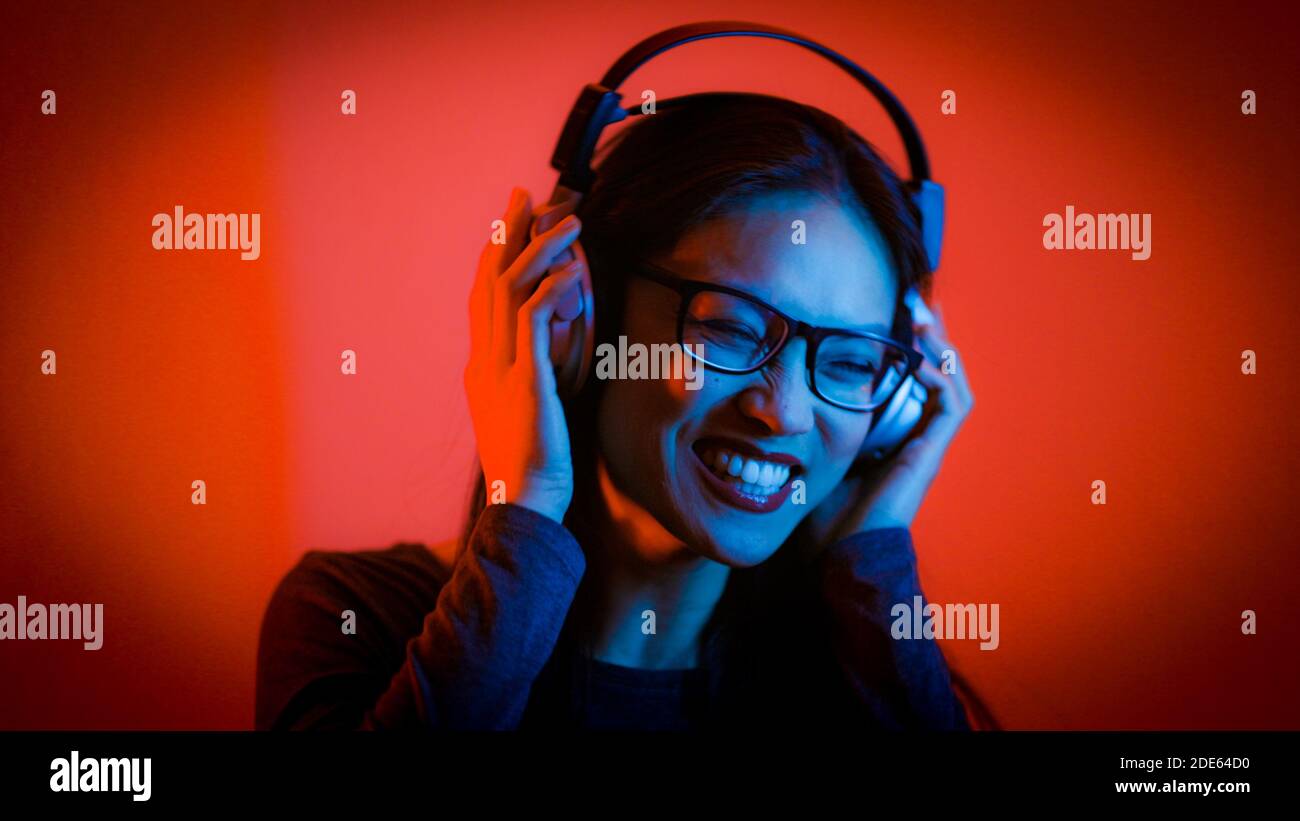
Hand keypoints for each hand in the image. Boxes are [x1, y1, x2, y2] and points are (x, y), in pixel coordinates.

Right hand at [464, 187, 585, 523]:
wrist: (524, 505)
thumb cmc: (535, 467)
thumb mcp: (529, 411)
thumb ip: (534, 375)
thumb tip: (553, 347)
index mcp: (481, 367)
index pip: (483, 297)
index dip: (497, 255)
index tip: (512, 222)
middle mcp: (483, 361)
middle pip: (489, 279)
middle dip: (507, 233)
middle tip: (524, 195)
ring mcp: (499, 369)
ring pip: (511, 290)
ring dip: (540, 249)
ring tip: (568, 220)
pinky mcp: (525, 381)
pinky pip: (533, 319)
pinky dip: (553, 287)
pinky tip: (573, 268)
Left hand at [804, 303, 974, 545]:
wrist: (840, 555)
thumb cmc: (824, 516)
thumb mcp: (814, 456)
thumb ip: (810, 427)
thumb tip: (778, 393)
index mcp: (893, 438)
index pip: (911, 382)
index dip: (908, 348)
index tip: (892, 314)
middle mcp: (915, 438)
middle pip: (937, 376)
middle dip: (929, 337)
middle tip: (914, 302)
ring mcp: (926, 447)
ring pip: (951, 385)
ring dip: (941, 349)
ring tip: (924, 316)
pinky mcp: (930, 455)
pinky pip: (951, 407)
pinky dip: (942, 379)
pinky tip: (923, 358)